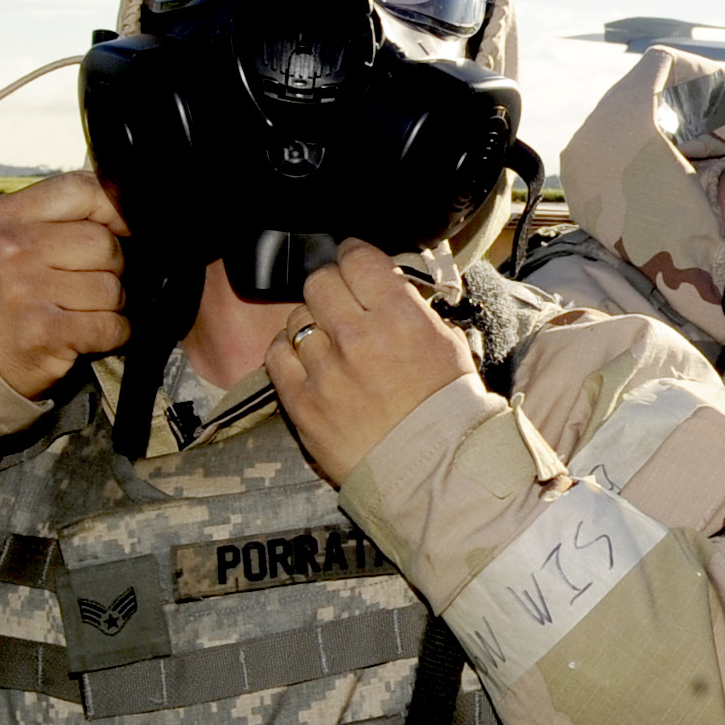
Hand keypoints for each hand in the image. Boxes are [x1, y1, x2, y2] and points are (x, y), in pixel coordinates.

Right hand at [0, 173, 129, 397]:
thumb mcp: (2, 241)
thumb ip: (54, 218)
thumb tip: (123, 209)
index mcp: (0, 217)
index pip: (80, 190)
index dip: (115, 208)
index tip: (124, 228)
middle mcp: (8, 249)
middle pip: (104, 243)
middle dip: (110, 268)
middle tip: (83, 286)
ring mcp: (24, 291)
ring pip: (111, 287)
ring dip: (108, 305)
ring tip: (76, 313)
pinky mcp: (42, 332)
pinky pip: (110, 325)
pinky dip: (112, 334)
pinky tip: (84, 336)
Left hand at [266, 242, 477, 484]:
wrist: (432, 470)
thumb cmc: (447, 409)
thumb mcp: (448, 343)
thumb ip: (413, 309)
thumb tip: (388, 287)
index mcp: (399, 318)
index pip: (358, 259)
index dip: (355, 254)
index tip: (355, 259)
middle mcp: (357, 338)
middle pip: (320, 282)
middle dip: (332, 286)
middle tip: (342, 299)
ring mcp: (324, 371)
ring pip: (297, 318)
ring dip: (313, 322)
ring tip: (330, 339)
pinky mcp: (301, 402)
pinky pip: (277, 355)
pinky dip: (289, 351)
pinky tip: (308, 359)